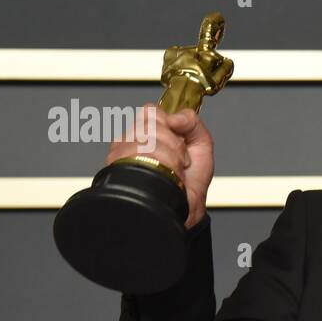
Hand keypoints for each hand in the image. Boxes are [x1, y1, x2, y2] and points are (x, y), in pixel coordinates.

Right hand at [105, 102, 214, 229]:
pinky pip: (145, 151)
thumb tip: (175, 116)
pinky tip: (167, 175)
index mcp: (147, 133)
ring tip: (172, 171)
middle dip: (173, 142)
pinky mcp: (120, 167)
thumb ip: (192, 122)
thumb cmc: (189, 182)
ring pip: (148, 136)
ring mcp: (122, 155)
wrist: (184, 209)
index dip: (169, 123)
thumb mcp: (201, 145)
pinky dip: (166, 163)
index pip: (150, 111)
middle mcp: (130, 142)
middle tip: (178, 160)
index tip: (181, 142)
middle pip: (149, 122)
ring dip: (171, 156)